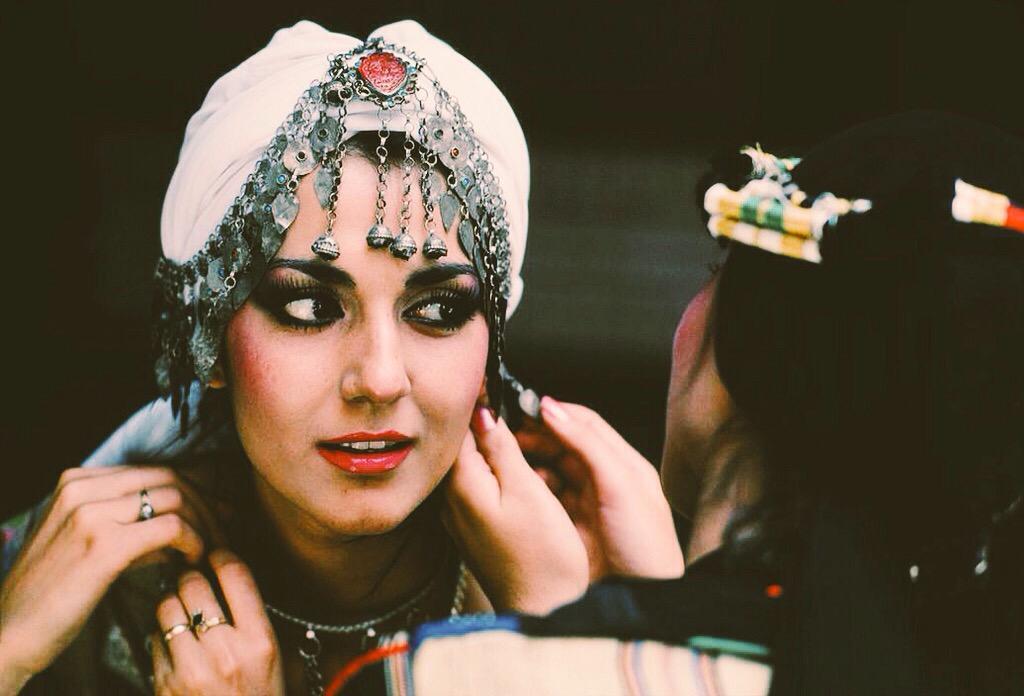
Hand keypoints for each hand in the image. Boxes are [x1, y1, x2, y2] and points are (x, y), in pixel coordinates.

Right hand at [0, 466, 218, 686]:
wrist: (8, 633)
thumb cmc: (51, 595)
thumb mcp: (89, 544)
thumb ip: (132, 526)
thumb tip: (186, 522)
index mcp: (76, 481)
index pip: (153, 471)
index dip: (194, 490)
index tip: (218, 512)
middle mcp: (81, 488)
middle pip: (169, 479)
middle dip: (206, 504)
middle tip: (228, 529)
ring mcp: (91, 513)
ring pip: (175, 499)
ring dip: (205, 524)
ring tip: (215, 549)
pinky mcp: (104, 545)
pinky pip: (171, 527)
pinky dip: (194, 541)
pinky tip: (196, 560)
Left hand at [151, 549, 282, 695]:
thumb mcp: (270, 656)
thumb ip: (250, 615)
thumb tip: (222, 568)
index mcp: (260, 642)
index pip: (235, 574)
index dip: (222, 555)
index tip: (216, 554)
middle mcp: (225, 653)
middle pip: (194, 583)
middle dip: (190, 576)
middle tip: (192, 578)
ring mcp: (190, 670)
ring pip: (166, 606)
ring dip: (171, 602)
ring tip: (181, 610)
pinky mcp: (163, 685)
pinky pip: (152, 637)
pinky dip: (159, 633)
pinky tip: (173, 642)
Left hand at [443, 407, 588, 614]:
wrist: (541, 610)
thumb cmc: (541, 557)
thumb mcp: (528, 491)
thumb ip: (502, 449)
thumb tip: (484, 414)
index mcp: (462, 484)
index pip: (459, 427)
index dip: (475, 400)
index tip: (488, 378)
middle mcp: (452, 500)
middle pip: (461, 445)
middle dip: (480, 421)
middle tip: (505, 398)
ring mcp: (460, 519)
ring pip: (469, 466)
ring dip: (488, 446)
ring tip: (514, 429)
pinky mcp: (472, 532)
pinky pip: (476, 487)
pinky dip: (492, 471)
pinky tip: (514, 470)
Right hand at [518, 397, 683, 580]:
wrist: (643, 600)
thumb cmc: (645, 545)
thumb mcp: (621, 485)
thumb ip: (588, 445)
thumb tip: (553, 409)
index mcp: (624, 464)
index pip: (586, 424)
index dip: (555, 413)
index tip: (524, 407)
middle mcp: (604, 480)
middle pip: (564, 445)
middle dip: (536, 435)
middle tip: (507, 431)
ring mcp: (585, 505)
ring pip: (551, 471)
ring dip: (529, 461)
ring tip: (506, 456)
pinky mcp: (569, 529)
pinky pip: (544, 500)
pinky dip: (529, 489)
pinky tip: (516, 487)